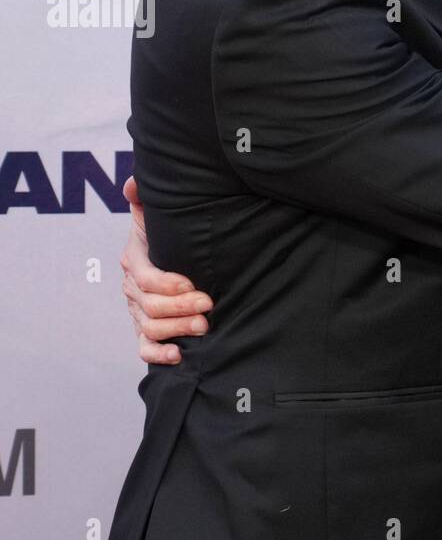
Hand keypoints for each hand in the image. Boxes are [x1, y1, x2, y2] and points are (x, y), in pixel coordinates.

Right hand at [120, 176, 213, 363]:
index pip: (145, 277)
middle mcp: (133, 289)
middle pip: (149, 306)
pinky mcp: (146, 331)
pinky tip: (179, 355)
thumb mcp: (156, 216)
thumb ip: (145, 199)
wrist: (172, 259)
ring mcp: (138, 312)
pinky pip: (144, 349)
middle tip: (209, 305)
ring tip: (204, 327)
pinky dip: (159, 355)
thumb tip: (133, 184)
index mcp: (135, 261)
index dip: (167, 284)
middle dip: (180, 307)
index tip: (193, 285)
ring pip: (150, 327)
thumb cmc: (168, 236)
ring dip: (176, 329)